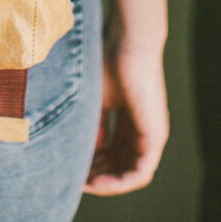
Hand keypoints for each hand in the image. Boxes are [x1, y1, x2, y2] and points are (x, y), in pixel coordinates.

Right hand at [84, 42, 169, 194]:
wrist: (126, 43)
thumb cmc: (107, 61)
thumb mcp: (94, 98)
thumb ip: (93, 124)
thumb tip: (84, 149)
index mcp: (129, 118)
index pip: (113, 149)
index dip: (92, 160)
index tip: (71, 165)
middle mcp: (142, 129)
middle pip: (120, 163)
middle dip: (97, 173)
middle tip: (74, 178)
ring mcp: (151, 134)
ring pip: (131, 172)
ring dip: (108, 182)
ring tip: (84, 183)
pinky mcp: (155, 137)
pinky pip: (140, 172)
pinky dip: (120, 182)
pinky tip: (98, 182)